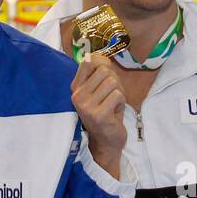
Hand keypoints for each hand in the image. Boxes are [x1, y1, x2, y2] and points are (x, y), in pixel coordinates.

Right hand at [71, 54, 127, 177]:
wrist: (106, 141)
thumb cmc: (105, 112)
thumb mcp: (98, 91)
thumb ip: (99, 73)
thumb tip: (102, 56)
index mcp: (75, 87)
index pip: (88, 61)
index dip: (103, 64)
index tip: (107, 76)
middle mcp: (77, 95)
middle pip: (105, 71)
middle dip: (115, 81)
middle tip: (112, 96)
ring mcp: (86, 106)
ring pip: (112, 82)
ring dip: (119, 93)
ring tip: (113, 104)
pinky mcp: (98, 115)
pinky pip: (118, 95)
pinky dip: (121, 102)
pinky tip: (115, 112)